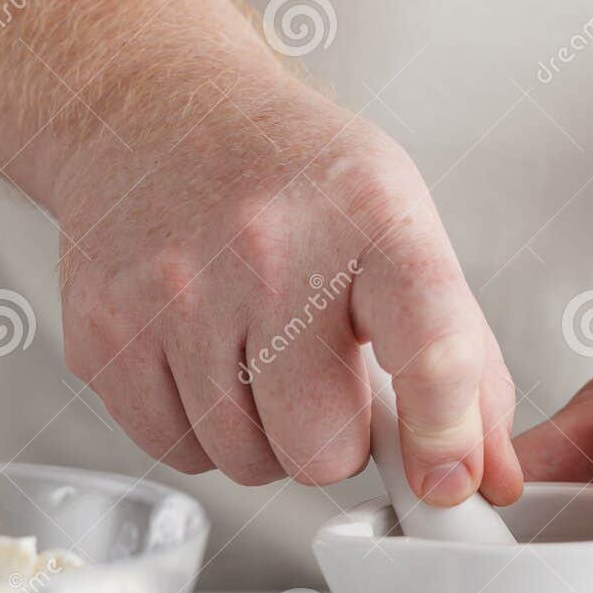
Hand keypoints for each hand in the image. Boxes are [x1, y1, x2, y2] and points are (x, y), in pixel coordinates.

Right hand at [51, 71, 520, 505]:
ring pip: (247, 462)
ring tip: (261, 358)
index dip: (446, 433)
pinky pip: (176, 451)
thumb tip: (487, 480)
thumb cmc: (293, 177)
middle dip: (335, 439)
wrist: (154, 108)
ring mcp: (174, 292)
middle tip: (326, 378)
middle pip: (324, 447)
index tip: (447, 483)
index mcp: (370, 217)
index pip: (429, 344)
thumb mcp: (401, 229)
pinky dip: (201, 430)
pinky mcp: (105, 332)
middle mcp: (268, 250)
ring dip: (266, 437)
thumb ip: (462, 359)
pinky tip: (206, 362)